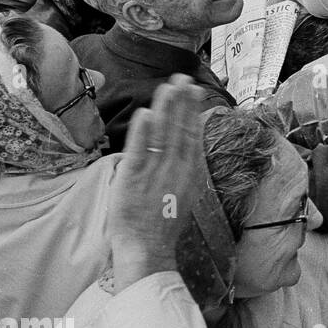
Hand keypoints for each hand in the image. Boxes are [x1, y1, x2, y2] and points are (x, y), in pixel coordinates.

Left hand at [107, 75, 207, 291]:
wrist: (149, 249)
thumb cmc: (162, 226)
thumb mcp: (182, 196)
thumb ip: (181, 172)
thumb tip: (183, 152)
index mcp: (189, 174)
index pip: (192, 136)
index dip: (192, 112)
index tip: (193, 92)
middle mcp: (176, 170)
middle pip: (180, 130)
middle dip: (182, 102)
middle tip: (184, 78)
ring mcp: (155, 174)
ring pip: (162, 135)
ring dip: (166, 109)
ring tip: (168, 87)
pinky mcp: (134, 179)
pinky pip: (140, 151)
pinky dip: (143, 132)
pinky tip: (146, 114)